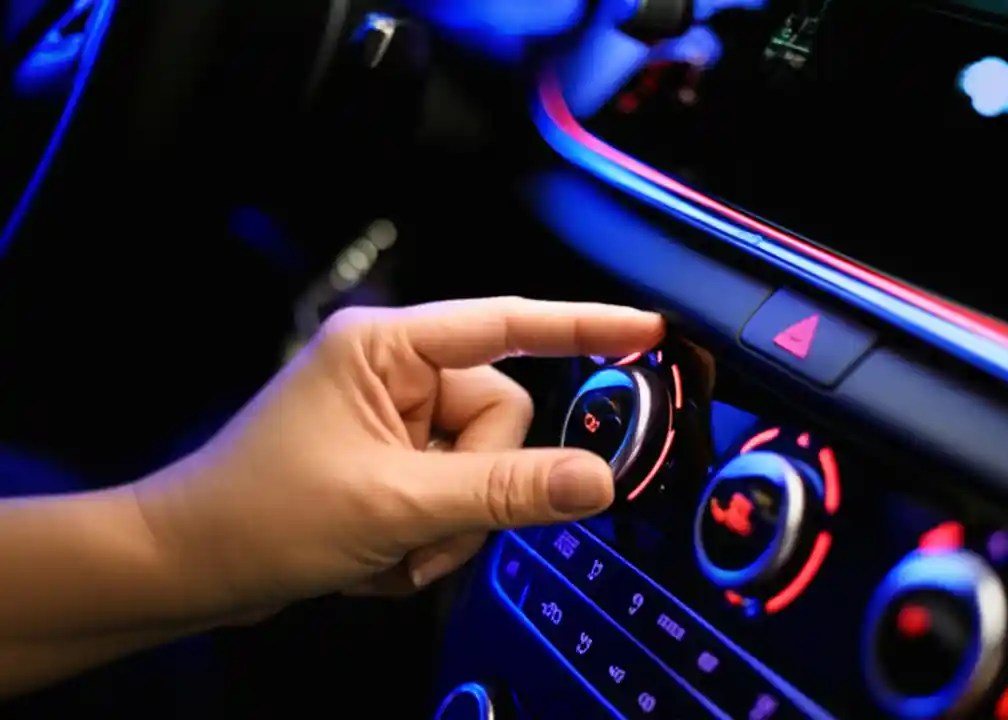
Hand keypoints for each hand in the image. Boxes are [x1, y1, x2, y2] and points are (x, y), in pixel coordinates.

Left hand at [132, 297, 663, 618]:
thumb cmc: (257, 515)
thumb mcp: (393, 504)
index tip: (645, 331)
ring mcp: (396, 418)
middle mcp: (395, 372)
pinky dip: (435, 532)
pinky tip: (385, 551)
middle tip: (426, 525)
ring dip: (454, 522)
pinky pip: (459, 490)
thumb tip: (593, 479)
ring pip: (487, 464)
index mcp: (386, 348)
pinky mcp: (395, 458)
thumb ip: (503, 491)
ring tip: (395, 546)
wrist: (189, 567)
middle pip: (503, 418)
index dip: (583, 326)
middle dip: (478, 487)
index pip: (505, 324)